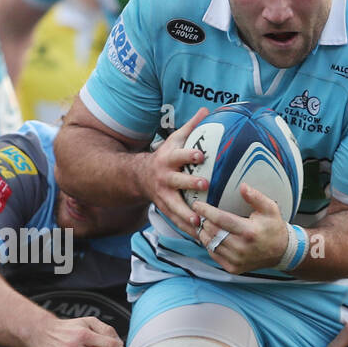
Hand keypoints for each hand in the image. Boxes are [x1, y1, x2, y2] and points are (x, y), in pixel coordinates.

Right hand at [138, 106, 209, 237]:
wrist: (139, 177)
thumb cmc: (165, 156)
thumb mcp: (174, 140)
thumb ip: (191, 126)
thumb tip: (208, 109)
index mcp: (168, 160)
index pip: (180, 155)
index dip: (190, 154)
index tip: (201, 154)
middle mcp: (165, 178)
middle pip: (177, 181)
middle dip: (190, 182)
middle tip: (205, 184)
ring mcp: (163, 196)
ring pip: (175, 206)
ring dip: (186, 214)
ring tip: (199, 221)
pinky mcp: (164, 210)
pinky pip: (176, 221)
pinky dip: (187, 229)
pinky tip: (201, 237)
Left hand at [191, 184, 289, 273]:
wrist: (281, 252)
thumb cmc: (273, 227)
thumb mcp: (270, 209)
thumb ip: (255, 197)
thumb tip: (242, 186)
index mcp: (249, 232)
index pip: (221, 219)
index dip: (206, 211)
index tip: (197, 204)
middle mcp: (241, 248)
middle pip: (212, 231)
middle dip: (203, 220)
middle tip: (198, 213)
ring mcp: (236, 260)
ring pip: (210, 244)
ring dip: (204, 232)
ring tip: (203, 223)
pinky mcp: (233, 268)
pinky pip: (213, 254)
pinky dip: (209, 244)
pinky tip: (211, 236)